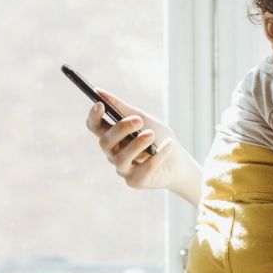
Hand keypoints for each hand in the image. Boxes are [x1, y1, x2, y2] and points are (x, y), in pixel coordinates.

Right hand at [85, 89, 201, 203]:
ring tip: (152, 134)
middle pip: (105, 141)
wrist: (179, 160)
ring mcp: (123, 169)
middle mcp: (113, 153)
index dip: (94, 116)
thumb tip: (99, 91)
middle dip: (121, 129)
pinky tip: (168, 145)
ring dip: (138, 144)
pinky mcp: (136, 181)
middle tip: (139, 120)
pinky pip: (143, 169)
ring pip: (120, 157)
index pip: (94, 127)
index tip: (100, 104)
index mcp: (112, 136)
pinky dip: (157, 156)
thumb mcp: (143, 118)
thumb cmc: (159, 137)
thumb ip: (122, 108)